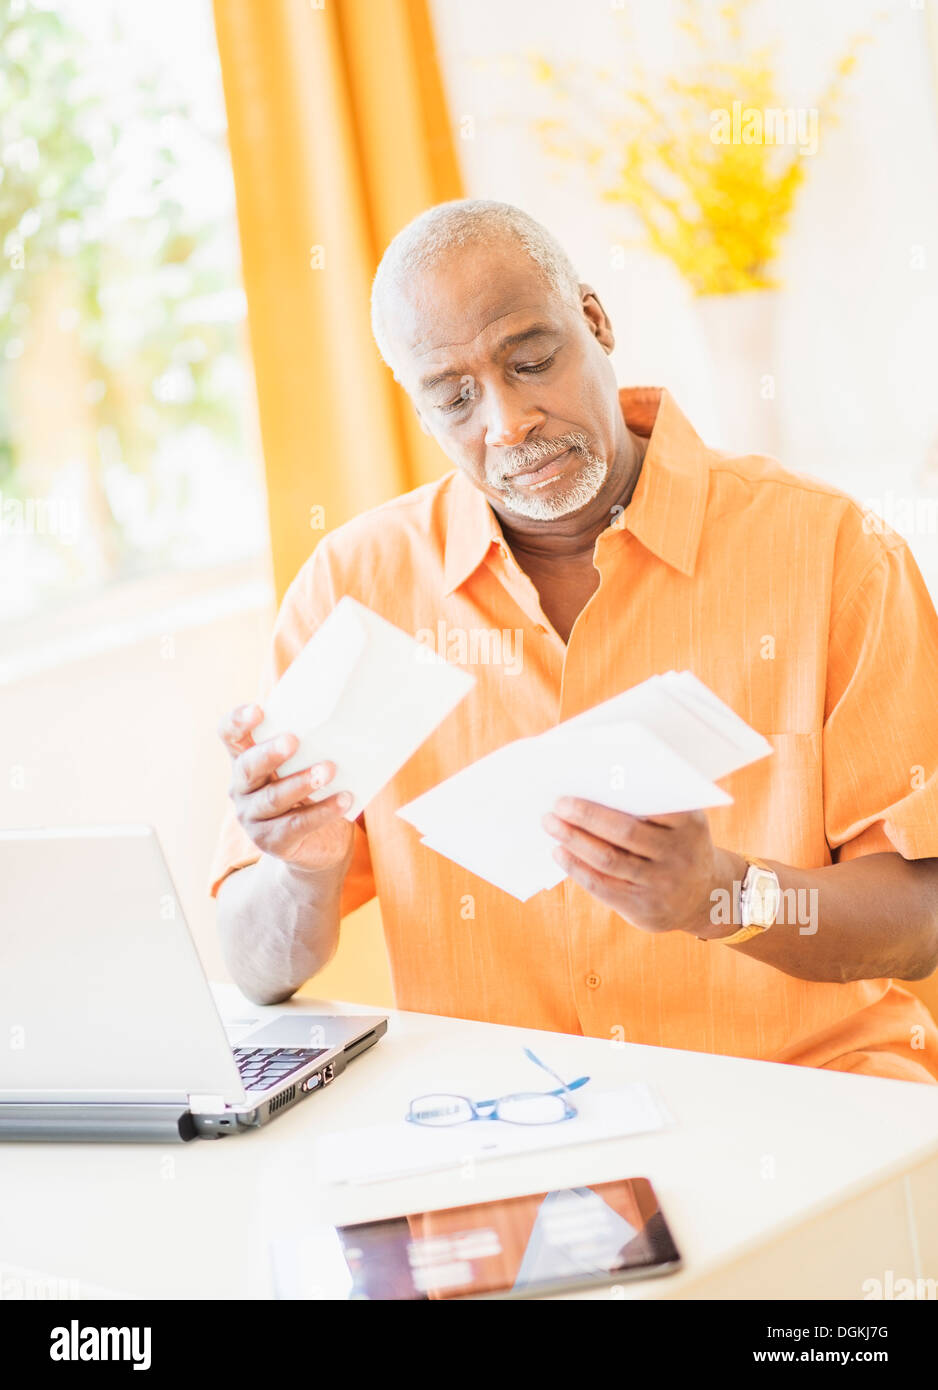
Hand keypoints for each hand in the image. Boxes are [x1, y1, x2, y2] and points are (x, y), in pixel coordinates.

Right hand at [218, 703, 354, 873]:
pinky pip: (297, 824)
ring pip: (273, 797)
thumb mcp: (306, 764)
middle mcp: (242, 788)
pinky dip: (323, 810)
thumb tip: (343, 717)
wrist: (321, 844)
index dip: (237, 721)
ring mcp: (253, 817)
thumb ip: (311, 744)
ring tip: (329, 769)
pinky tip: (345, 799)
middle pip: (248, 767)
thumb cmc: (314, 790)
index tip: (258, 710)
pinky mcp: (272, 841)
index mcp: (246, 760)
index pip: (230, 735)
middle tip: (294, 740)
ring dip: (302, 782)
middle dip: (270, 753)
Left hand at [542, 799, 732, 935]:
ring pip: (609, 859)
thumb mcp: (683, 820)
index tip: (585, 781)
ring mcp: (662, 884)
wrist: (706, 895)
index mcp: (689, 823)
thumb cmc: (679, 843)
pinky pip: (603, 886)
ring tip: (550, 824)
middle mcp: (678, 854)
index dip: (622, 792)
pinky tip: (559, 853)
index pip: (654, 804)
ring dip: (574, 840)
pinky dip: (577, 868)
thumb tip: (596, 785)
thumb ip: (654, 803)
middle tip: (558, 803)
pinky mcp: (644, 908)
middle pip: (624, 832)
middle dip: (586, 816)